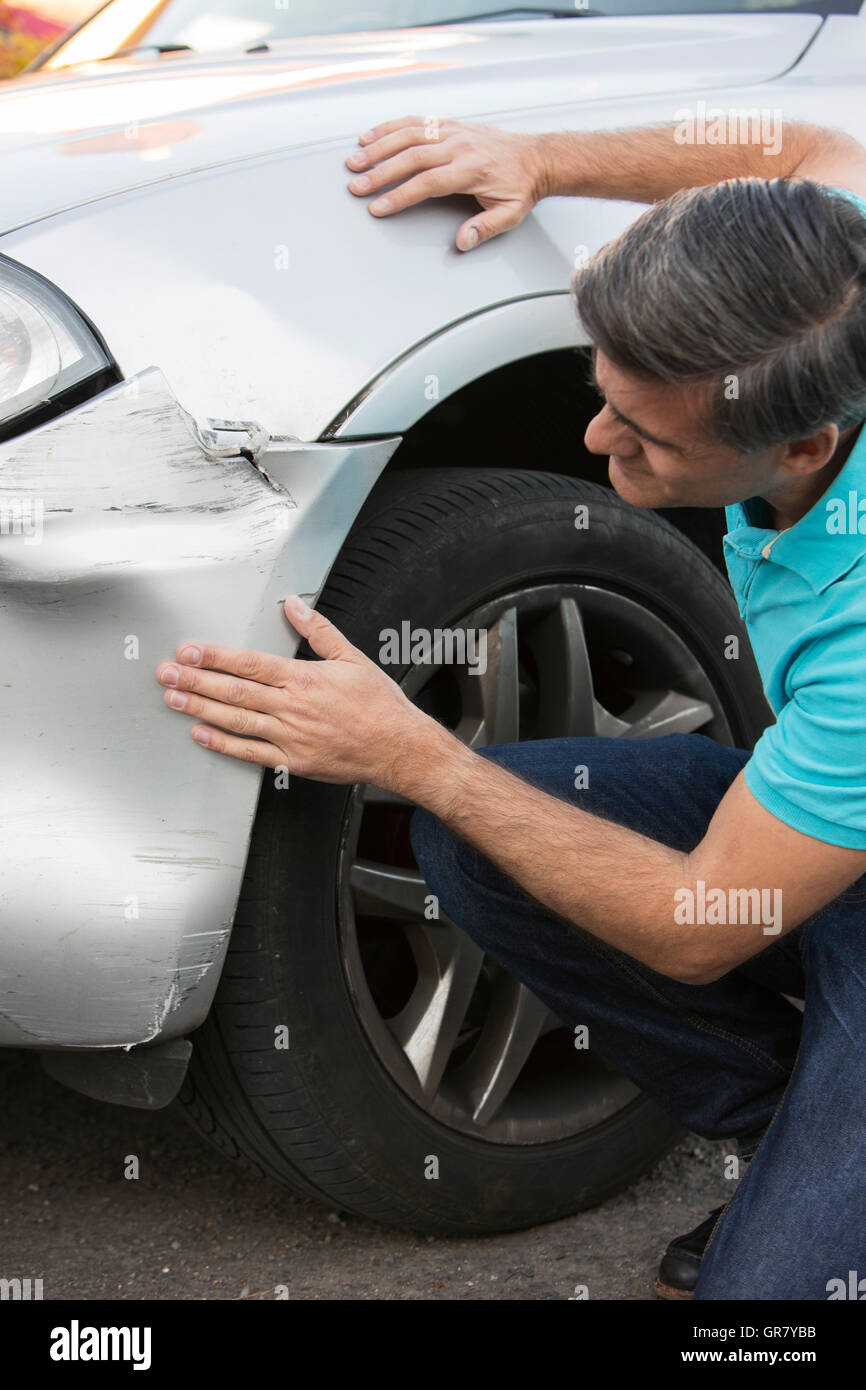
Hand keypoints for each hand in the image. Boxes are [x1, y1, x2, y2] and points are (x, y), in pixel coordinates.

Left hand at [155, 595, 437, 789]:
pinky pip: (250, 753)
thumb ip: (318, 631)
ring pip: (236, 720)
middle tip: (168, 673)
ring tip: (174, 699)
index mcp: (305, 679)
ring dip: (200, 709)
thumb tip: (294, 606)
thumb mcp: (353, 658)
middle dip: (195, 680)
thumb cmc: (380, 707)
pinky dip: (223, 743)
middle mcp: (293, 707)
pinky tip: (201, 734)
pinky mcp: (293, 761)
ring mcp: (290, 736)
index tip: (189, 651)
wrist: (399, 748)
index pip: (249, 664)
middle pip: (234, 691)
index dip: (214, 656)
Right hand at [346, 115, 546, 249]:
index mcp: (472, 169)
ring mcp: (453, 131)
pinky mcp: (450, 124)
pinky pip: (416, 122)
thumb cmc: (520, 188)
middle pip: (412, 157)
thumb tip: (462, 242)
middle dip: (380, 172)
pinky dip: (390, 127)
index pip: (428, 182)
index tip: (378, 207)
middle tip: (356, 185)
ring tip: (355, 161)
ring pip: (409, 135)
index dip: (401, 195)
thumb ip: (485, 228)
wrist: (536, 157)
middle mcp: (460, 146)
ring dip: (378, 147)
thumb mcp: (510, 214)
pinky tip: (370, 136)